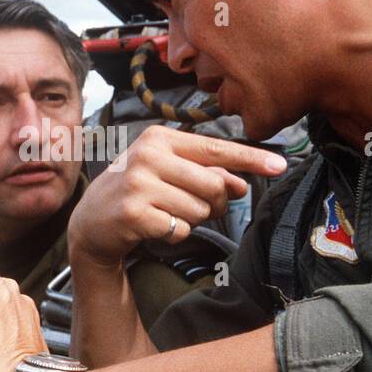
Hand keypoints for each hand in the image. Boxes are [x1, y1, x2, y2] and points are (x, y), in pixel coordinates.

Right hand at [68, 126, 287, 265]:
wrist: (91, 221)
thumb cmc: (138, 191)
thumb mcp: (169, 173)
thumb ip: (206, 174)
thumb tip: (241, 186)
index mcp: (160, 138)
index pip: (216, 148)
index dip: (250, 159)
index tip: (280, 165)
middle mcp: (148, 155)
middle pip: (213, 184)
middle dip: (214, 203)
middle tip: (195, 206)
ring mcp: (138, 184)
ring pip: (199, 210)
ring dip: (192, 220)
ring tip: (167, 213)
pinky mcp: (133, 213)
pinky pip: (180, 229)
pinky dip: (175, 234)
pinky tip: (156, 226)